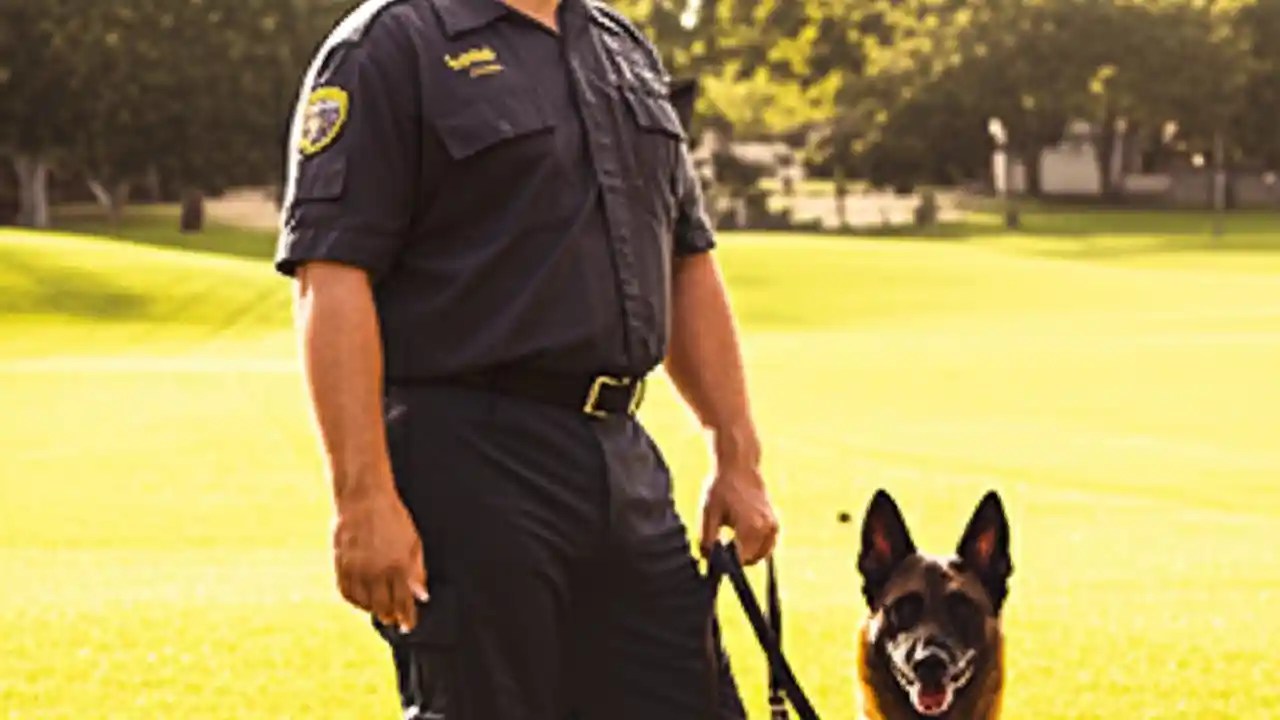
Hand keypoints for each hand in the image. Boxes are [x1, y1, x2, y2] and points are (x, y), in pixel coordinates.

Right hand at [332, 485, 427, 631]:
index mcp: (398, 565)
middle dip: (391, 616)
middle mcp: (376, 570)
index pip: (403, 601)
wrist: (363, 498)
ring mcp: (356, 568)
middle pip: (383, 606)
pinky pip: (346, 592)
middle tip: (394, 620)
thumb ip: (417, 571)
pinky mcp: (341, 564)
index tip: (408, 626)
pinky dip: (355, 601)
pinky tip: (362, 601)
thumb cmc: (393, 518)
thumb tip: (422, 595)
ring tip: (380, 611)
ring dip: (373, 610)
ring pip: (364, 602)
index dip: (406, 617)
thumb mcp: (413, 541)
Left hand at [699, 460, 779, 565]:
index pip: (740, 560)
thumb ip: (706, 539)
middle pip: (751, 560)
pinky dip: (756, 547)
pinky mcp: (775, 523)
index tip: (715, 554)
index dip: (725, 563)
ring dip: (747, 554)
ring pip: (761, 555)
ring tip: (731, 538)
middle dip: (736, 558)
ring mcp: (773, 526)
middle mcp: (766, 529)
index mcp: (751, 527)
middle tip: (721, 543)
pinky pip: (767, 546)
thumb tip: (707, 560)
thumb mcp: (708, 513)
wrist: (739, 466)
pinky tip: (741, 536)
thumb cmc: (722, 488)